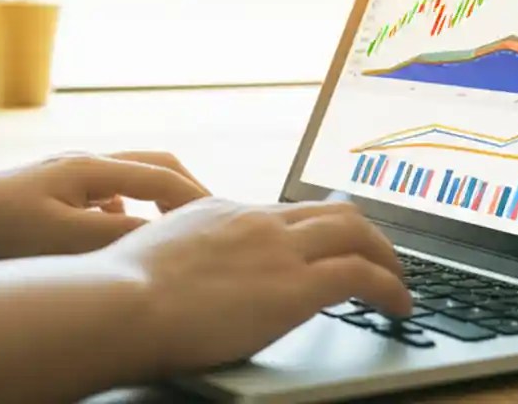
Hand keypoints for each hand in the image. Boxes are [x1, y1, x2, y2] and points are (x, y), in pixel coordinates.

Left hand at [0, 151, 209, 262]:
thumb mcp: (63, 240)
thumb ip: (118, 236)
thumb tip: (162, 239)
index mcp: (93, 168)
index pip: (165, 178)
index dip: (198, 202)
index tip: (223, 224)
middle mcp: (85, 162)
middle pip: (155, 166)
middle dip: (187, 192)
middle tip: (210, 221)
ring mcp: (68, 173)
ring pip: (131, 180)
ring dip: (156, 202)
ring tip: (171, 235)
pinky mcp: (52, 189)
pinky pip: (105, 196)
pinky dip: (125, 214)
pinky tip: (114, 241)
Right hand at [104, 197, 411, 374]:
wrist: (119, 305)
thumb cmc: (117, 295)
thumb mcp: (149, 257)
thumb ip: (178, 257)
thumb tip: (173, 275)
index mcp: (223, 212)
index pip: (287, 211)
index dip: (319, 226)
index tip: (332, 240)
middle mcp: (258, 221)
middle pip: (332, 210)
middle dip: (366, 233)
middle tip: (381, 256)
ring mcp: (279, 249)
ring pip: (356, 232)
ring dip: (387, 256)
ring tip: (399, 281)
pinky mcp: (296, 286)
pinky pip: (362, 275)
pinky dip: (391, 287)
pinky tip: (400, 306)